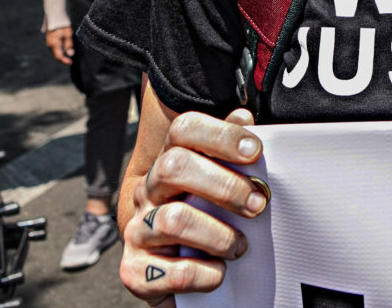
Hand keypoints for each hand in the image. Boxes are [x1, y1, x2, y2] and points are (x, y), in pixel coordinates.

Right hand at [45, 26, 74, 64]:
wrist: (55, 16)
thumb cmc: (63, 25)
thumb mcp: (68, 34)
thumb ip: (68, 45)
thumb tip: (70, 54)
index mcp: (54, 44)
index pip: (59, 56)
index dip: (64, 60)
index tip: (70, 62)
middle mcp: (49, 44)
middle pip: (55, 55)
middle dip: (62, 59)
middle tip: (70, 61)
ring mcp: (48, 42)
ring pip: (54, 52)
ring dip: (60, 55)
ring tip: (68, 56)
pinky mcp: (49, 39)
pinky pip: (53, 48)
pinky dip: (58, 51)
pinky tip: (64, 51)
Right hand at [120, 108, 264, 305]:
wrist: (170, 273)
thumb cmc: (204, 218)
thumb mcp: (219, 183)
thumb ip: (230, 153)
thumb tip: (243, 117)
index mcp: (169, 162)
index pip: (183, 129)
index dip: (220, 134)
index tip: (255, 151)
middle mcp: (147, 191)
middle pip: (173, 167)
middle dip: (224, 186)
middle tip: (257, 205)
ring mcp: (136, 230)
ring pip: (173, 220)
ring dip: (218, 235)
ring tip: (239, 246)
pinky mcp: (134, 272)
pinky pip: (173, 271)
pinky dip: (204, 274)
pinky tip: (219, 273)